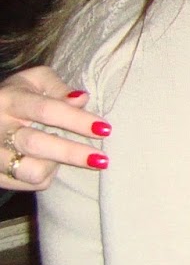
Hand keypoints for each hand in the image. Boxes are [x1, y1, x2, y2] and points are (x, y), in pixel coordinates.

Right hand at [0, 67, 108, 190]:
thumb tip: (81, 99)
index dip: (78, 120)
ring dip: (55, 164)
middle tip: (102, 159)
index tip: (105, 129)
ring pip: (31, 170)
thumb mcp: (33, 81)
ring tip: (63, 155)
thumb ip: (57, 87)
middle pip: (36, 144)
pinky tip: (47, 161)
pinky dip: (46, 175)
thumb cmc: (17, 96)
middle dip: (73, 153)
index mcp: (9, 99)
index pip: (46, 110)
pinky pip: (29, 183)